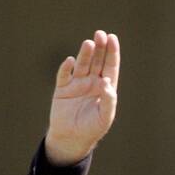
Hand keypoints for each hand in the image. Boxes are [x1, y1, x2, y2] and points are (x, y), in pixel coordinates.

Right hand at [45, 30, 119, 165]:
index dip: (112, 52)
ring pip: (82, 64)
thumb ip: (109, 100)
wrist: (71, 139)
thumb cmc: (92, 129)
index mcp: (104, 87)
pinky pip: (64, 75)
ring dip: (85, 53)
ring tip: (89, 43)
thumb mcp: (105, 117)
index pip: (110, 66)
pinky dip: (66, 68)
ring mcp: (77, 83)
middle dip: (99, 47)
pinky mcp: (62, 88)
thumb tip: (107, 83)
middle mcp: (91, 82)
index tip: (112, 38)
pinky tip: (71, 62)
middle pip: (97, 60)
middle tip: (100, 34)